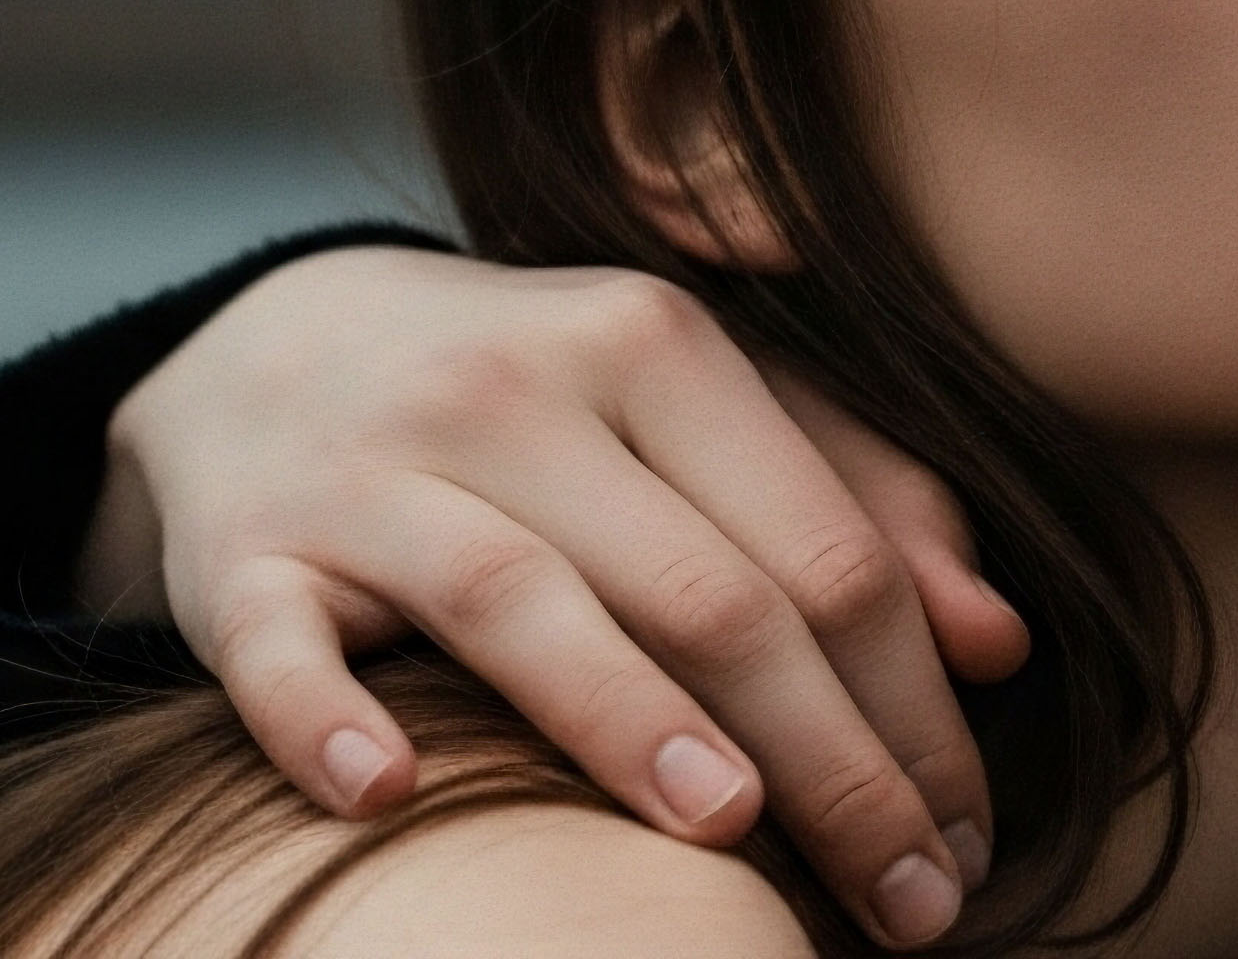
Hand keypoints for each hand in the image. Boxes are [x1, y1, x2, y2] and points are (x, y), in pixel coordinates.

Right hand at [81, 246, 1029, 949]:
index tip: (964, 841)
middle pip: (705, 592)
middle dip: (828, 761)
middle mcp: (519, 389)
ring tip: (729, 839)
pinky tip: (388, 795)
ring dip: (627, 723)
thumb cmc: (543, 402)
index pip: (825, 550)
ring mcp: (371, 470)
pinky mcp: (238, 555)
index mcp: (658, 346)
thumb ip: (862, 502)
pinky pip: (277, 643)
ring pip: (518, 599)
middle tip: (906, 898)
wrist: (271, 338)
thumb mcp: (706, 406)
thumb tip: (998, 644)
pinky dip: (326, 717)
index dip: (916, 707)